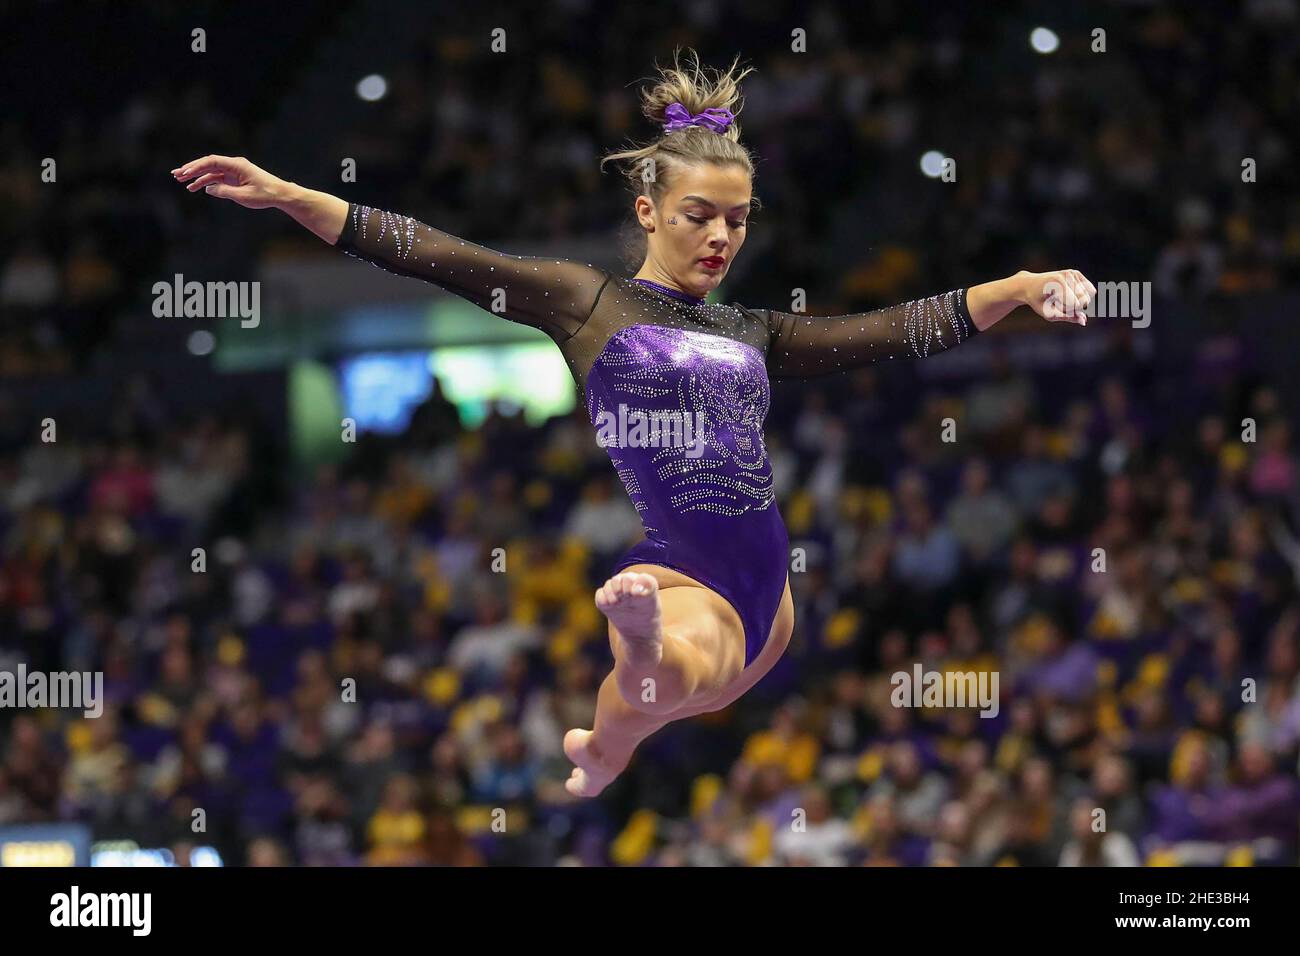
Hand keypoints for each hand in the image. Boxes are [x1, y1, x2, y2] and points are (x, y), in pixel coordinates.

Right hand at [171, 155, 289, 208]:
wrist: (279, 194)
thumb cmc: (265, 194)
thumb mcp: (244, 196)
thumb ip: (224, 192)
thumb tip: (208, 188)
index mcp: (237, 165)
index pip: (212, 161)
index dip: (197, 166)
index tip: (185, 172)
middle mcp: (233, 165)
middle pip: (208, 164)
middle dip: (191, 168)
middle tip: (176, 174)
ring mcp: (233, 171)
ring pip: (211, 171)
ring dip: (196, 176)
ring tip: (181, 181)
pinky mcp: (234, 178)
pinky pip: (216, 178)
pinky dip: (206, 182)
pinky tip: (196, 188)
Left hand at [1015, 269, 1095, 325]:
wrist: (1029, 285)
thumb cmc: (1037, 301)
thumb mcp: (1048, 313)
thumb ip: (1067, 317)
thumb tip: (1084, 321)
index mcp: (1058, 284)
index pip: (1077, 305)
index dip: (1068, 311)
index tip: (1055, 306)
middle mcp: (1067, 275)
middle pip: (1084, 300)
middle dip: (1074, 307)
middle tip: (1057, 302)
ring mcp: (1072, 273)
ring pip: (1088, 296)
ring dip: (1077, 301)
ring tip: (1060, 297)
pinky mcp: (1076, 273)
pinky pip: (1089, 290)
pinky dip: (1081, 296)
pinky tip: (1068, 293)